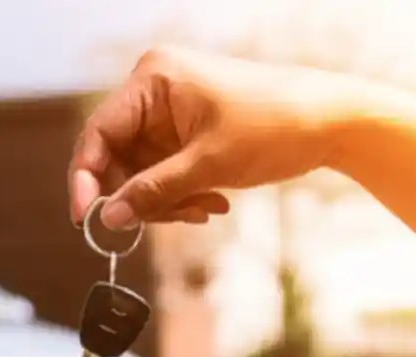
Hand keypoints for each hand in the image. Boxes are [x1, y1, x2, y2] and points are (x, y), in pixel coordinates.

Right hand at [68, 45, 365, 228]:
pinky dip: (182, 195)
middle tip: (169, 218)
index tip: (84, 218)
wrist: (331, 123)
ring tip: (204, 209)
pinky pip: (166, 174)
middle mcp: (156, 92)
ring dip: (167, 201)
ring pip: (142, 173)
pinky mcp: (188, 134)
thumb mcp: (208, 165)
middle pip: (118, 158)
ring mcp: (172, 114)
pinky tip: (212, 204)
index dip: (86, 178)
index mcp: (153, 79)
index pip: (99, 133)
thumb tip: (108, 217)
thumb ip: (153, 192)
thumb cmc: (274, 126)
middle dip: (141, 196)